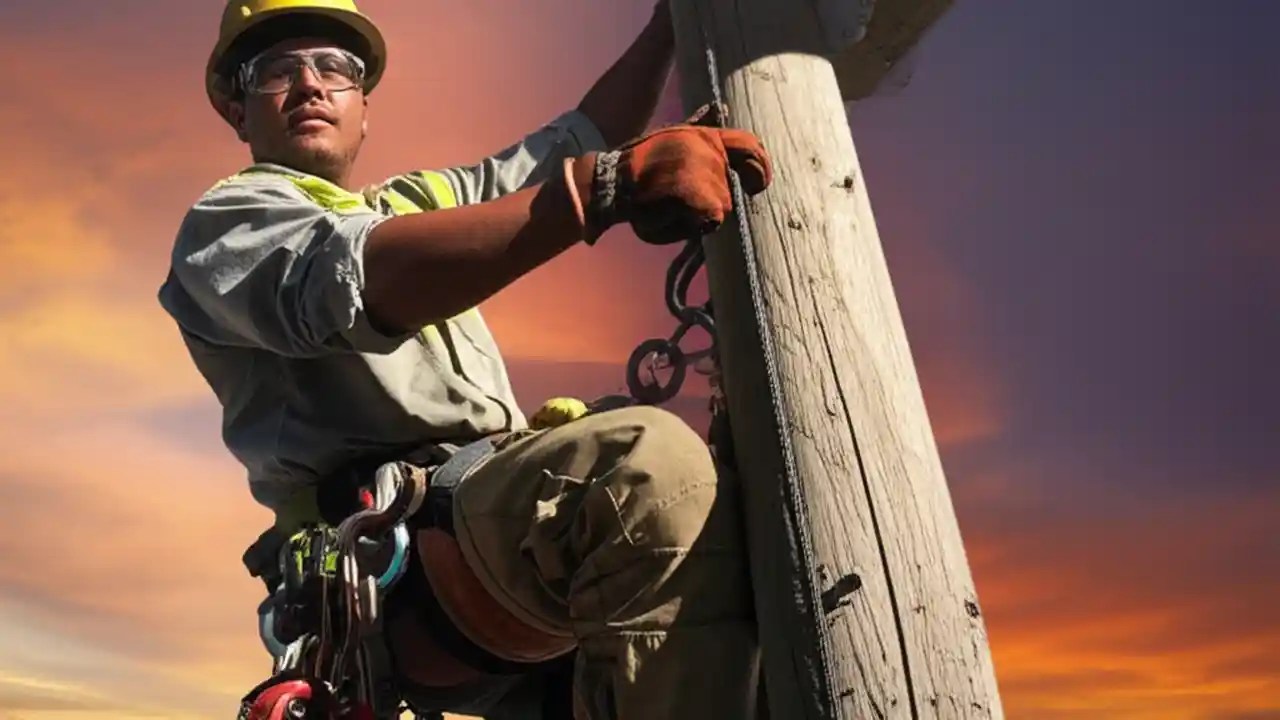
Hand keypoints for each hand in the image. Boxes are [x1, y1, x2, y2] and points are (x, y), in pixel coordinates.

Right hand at [568, 108, 772, 244]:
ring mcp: (707, 173)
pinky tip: (671, 214)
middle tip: (688, 201)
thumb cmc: (642, 165)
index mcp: (707, 135)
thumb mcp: (673, 137)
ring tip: (673, 205)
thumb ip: (701, 127)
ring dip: (704, 213)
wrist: (613, 182)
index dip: (760, 167)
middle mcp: (711, 150)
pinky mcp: (702, 197)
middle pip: (733, 186)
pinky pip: (712, 220)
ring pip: (724, 206)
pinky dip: (695, 224)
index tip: (757, 184)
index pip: (750, 146)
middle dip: (716, 198)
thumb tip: (720, 107)